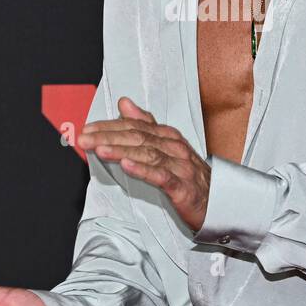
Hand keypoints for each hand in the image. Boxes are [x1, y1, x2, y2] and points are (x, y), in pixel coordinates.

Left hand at [76, 96, 210, 230]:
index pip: (135, 126)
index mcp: (169, 137)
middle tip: (85, 139)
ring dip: (121, 150)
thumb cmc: (190, 176)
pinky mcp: (183, 188)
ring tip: (100, 149)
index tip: (87, 129)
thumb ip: (145, 124)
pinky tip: (127, 166)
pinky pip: (162, 177)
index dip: (109, 126)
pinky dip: (143, 170)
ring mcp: (181, 167)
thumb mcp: (167, 146)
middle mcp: (175, 148)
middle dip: (109, 137)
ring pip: (148, 154)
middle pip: (138, 138)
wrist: (221, 202)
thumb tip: (124, 103)